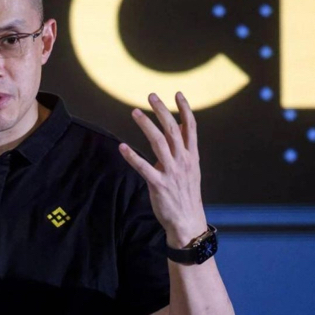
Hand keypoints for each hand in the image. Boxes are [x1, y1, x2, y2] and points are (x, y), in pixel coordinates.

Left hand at [119, 92, 207, 247]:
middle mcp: (183, 161)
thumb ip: (185, 146)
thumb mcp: (190, 168)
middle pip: (173, 130)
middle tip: (151, 96)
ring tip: (135, 112)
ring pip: (159, 143)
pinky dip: (132, 157)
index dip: (185, 109)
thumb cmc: (186, 193)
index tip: (177, 93)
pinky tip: (122, 147)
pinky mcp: (159, 185)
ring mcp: (171, 173)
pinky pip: (143, 168)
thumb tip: (181, 124)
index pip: (191, 127)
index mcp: (191, 156)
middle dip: (162, 111)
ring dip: (146, 126)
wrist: (187, 221)